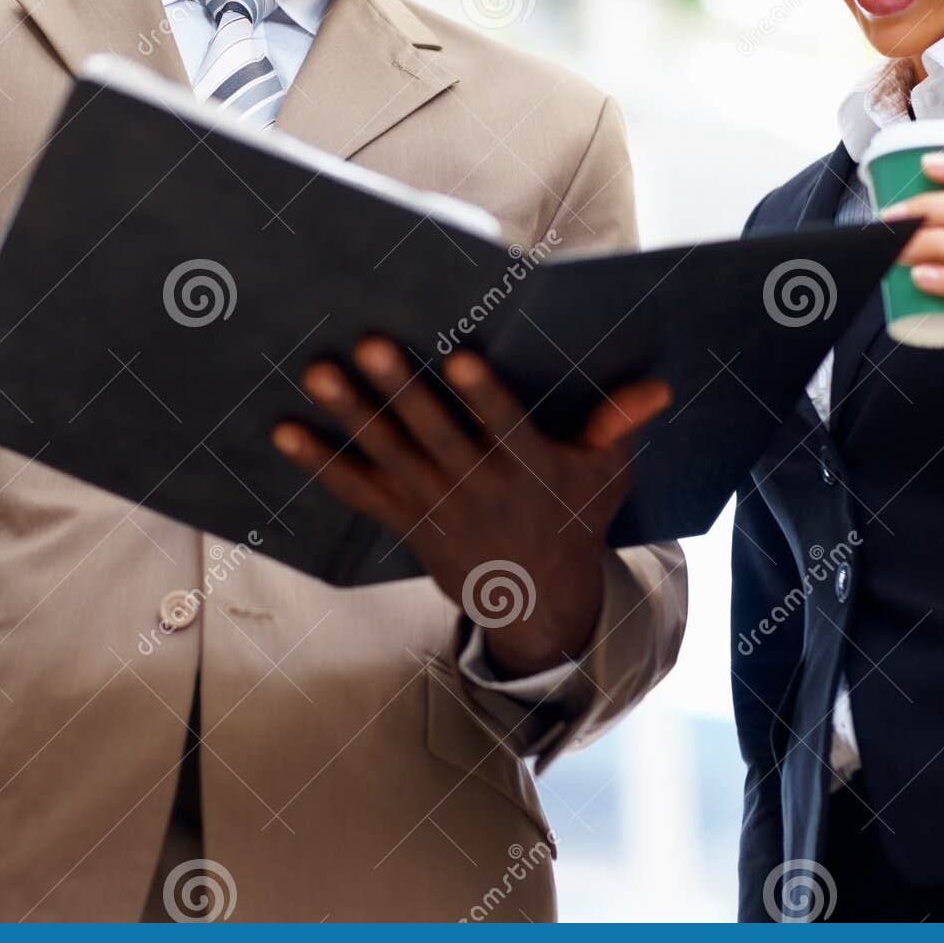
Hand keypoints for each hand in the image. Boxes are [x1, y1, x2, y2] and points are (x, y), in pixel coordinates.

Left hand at [273, 338, 670, 675]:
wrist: (533, 600)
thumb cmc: (573, 516)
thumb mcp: (606, 475)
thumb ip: (618, 424)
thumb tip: (660, 382)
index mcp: (528, 469)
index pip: (504, 427)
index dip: (484, 396)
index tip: (461, 359)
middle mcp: (475, 486)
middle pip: (433, 434)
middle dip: (400, 390)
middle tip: (372, 342)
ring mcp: (432, 503)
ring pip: (387, 454)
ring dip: (351, 414)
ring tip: (319, 371)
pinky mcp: (401, 516)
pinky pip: (355, 489)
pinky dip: (319, 461)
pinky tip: (284, 430)